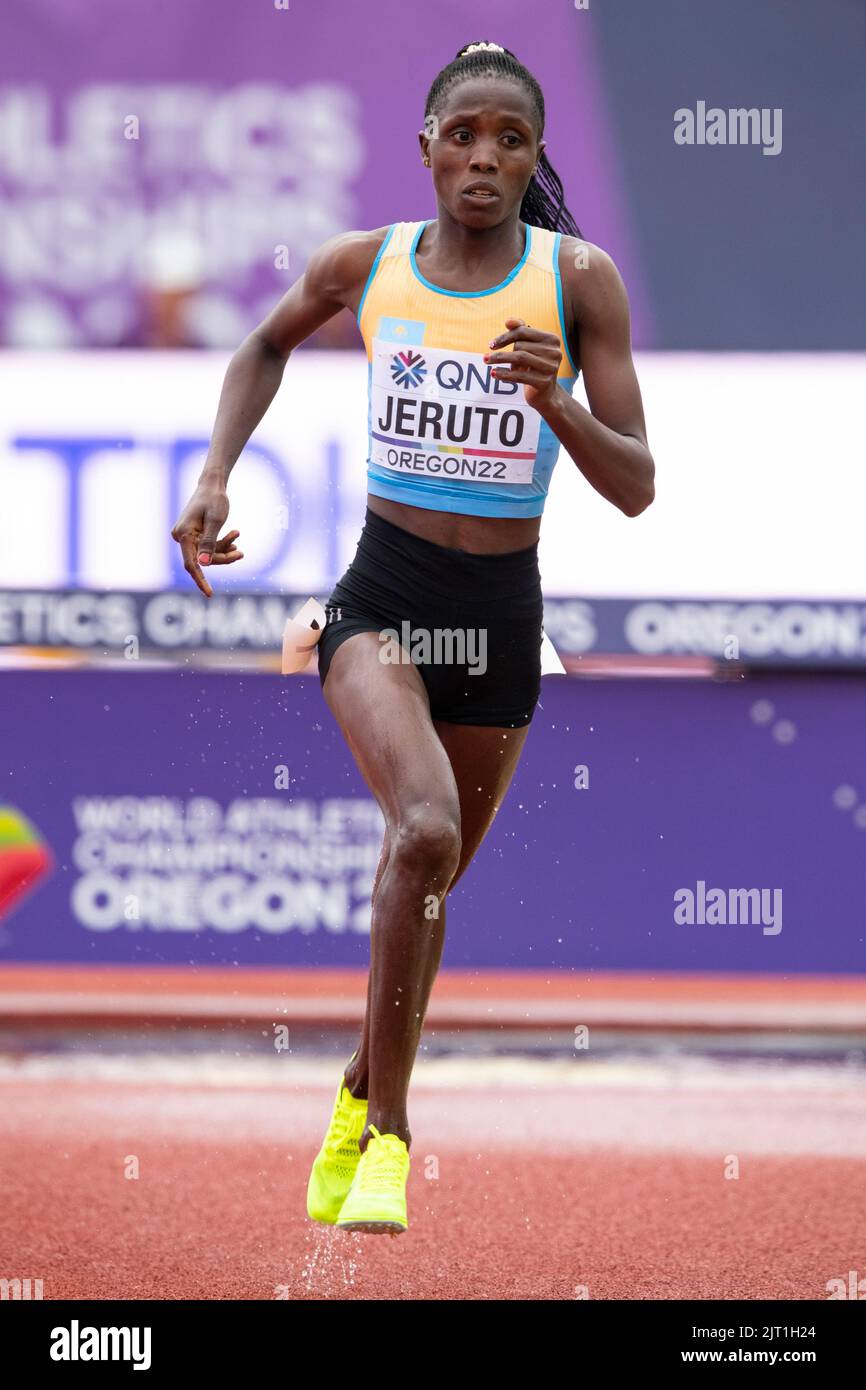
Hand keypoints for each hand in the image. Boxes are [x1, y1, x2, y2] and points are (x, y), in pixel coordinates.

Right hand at [171, 482, 242, 597]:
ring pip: (207, 555)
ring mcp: (186, 537)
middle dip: (222, 558)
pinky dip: (221, 545)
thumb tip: (204, 565)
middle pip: (202, 560)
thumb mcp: (216, 521)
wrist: (212, 485)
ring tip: (238, 539)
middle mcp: (181, 537)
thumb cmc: (214, 499)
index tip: (210, 594)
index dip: (200, 580)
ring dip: (224, 550)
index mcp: (183, 535)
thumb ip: (210, 543)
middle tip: (241, 554)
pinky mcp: (193, 536)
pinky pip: (208, 547)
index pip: (191, 564)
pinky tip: (234, 537)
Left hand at [484, 317, 562, 409]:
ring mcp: (551, 368)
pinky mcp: (544, 382)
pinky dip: (505, 374)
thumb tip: (508, 321)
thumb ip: (520, 331)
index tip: (491, 344)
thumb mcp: (528, 348)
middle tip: (488, 358)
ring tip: (486, 361)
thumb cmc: (534, 367)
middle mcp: (554, 352)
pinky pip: (520, 375)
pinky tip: (494, 374)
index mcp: (552, 339)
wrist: (545, 395)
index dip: (505, 336)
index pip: (523, 331)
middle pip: (520, 345)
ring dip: (499, 359)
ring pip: (519, 358)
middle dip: (503, 351)